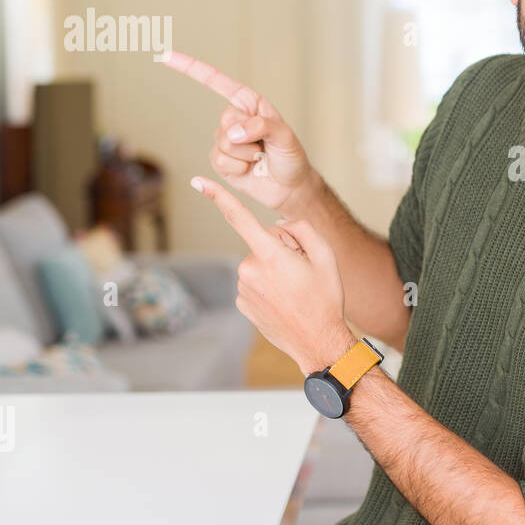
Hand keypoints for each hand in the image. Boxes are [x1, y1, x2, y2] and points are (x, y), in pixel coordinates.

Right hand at [162, 50, 317, 214]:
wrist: (289, 187)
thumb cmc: (290, 157)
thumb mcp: (284, 135)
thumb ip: (261, 126)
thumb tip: (232, 133)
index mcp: (250, 103)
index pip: (217, 82)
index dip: (192, 68)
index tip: (167, 56)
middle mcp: (235, 118)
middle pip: (226, 120)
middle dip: (248, 136)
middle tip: (265, 146)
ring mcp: (225, 139)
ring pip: (223, 143)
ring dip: (246, 154)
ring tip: (260, 158)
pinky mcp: (220, 160)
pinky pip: (220, 160)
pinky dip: (238, 167)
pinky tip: (250, 169)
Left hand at [190, 175, 355, 373]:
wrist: (318, 342)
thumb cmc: (325, 299)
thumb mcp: (326, 256)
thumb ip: (302, 228)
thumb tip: (281, 224)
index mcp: (270, 255)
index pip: (240, 218)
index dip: (219, 196)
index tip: (198, 181)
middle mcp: (249, 270)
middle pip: (263, 242)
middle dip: (282, 249)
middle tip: (303, 272)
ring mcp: (243, 289)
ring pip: (259, 263)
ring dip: (275, 269)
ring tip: (296, 290)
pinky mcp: (242, 304)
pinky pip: (254, 282)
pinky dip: (269, 286)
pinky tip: (285, 301)